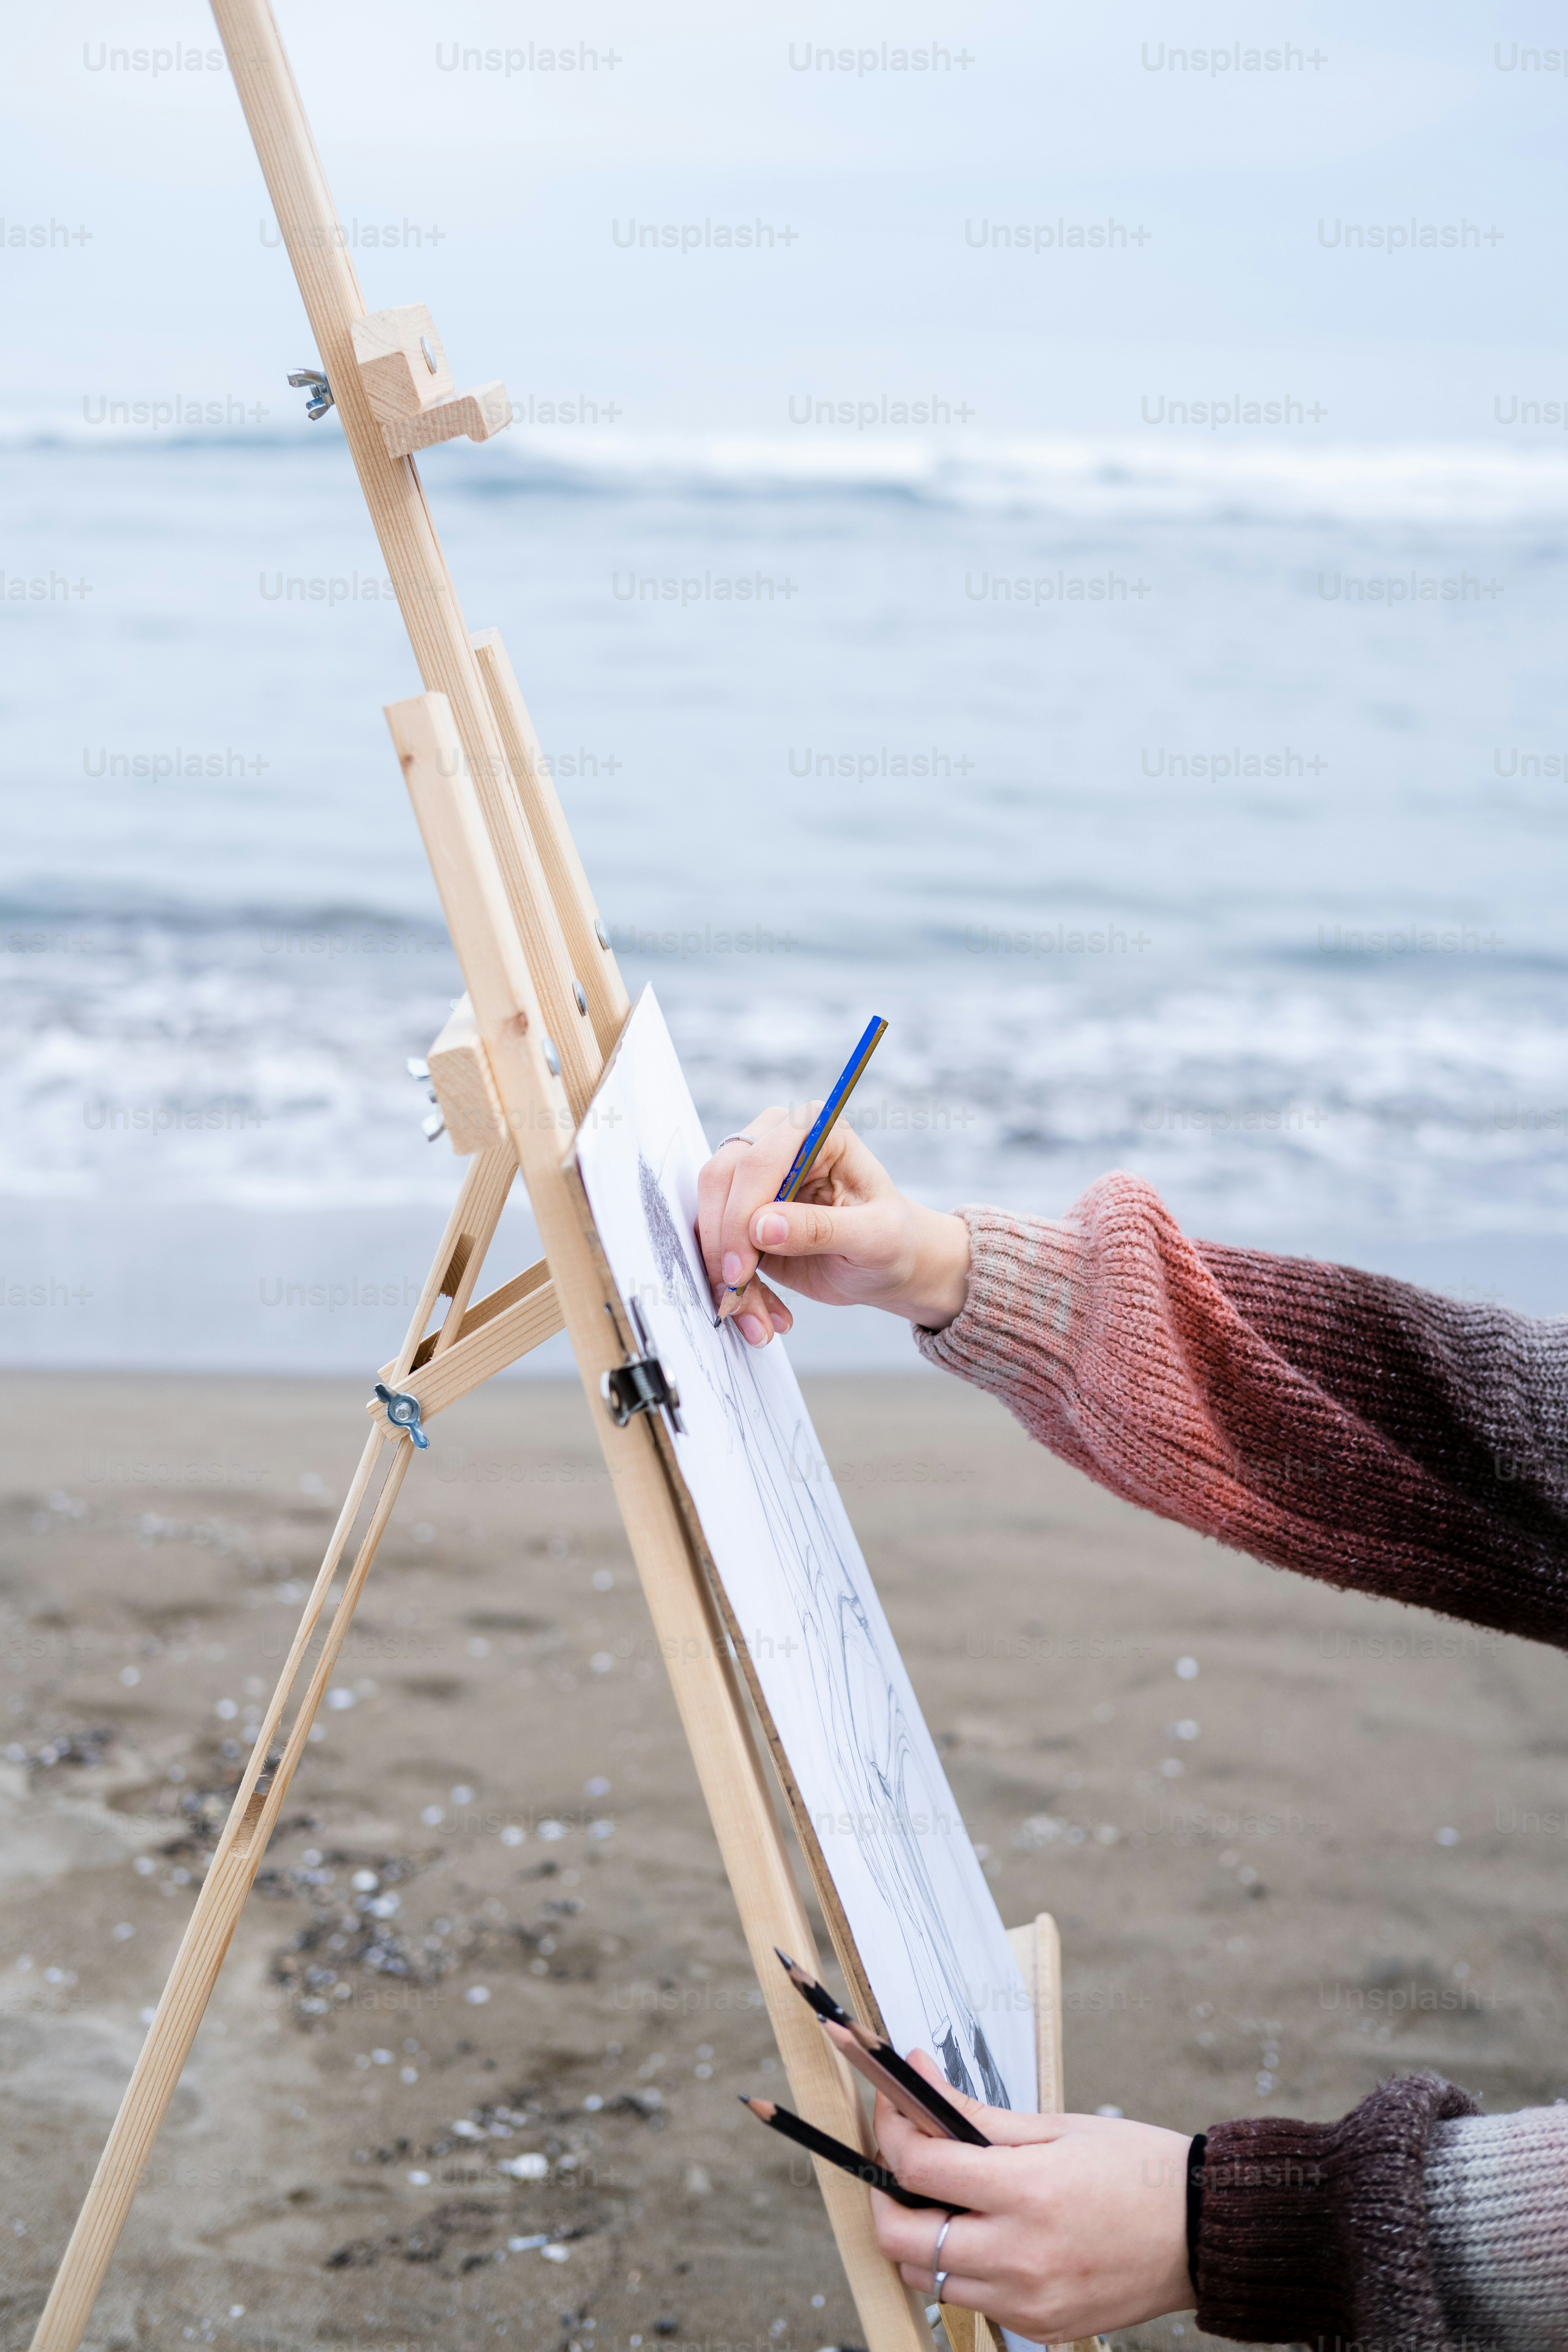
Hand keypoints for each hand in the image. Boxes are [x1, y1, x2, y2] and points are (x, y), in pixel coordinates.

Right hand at [695, 1107, 969, 1344]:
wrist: (887, 1264)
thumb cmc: (891, 1241)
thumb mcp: (873, 1238)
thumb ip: (821, 1228)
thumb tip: (762, 1227)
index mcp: (815, 1127)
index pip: (759, 1161)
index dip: (742, 1214)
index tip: (741, 1270)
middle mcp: (777, 1140)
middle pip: (721, 1181)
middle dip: (724, 1248)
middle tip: (737, 1299)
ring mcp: (753, 1176)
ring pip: (708, 1215)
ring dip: (723, 1273)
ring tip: (757, 1321)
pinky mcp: (740, 1212)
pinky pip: (714, 1243)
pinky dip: (730, 1284)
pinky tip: (759, 1314)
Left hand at [868, 2053, 1194, 2341]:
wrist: (1200, 2234)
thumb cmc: (1135, 2170)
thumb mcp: (1057, 2128)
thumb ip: (977, 2117)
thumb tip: (919, 2084)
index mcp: (1027, 2193)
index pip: (919, 2169)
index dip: (890, 2131)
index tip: (892, 2106)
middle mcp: (1020, 2257)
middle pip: (902, 2241)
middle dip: (883, 2196)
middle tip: (895, 2163)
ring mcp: (1027, 2301)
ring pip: (928, 2278)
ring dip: (919, 2237)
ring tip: (942, 2199)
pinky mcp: (1039, 2327)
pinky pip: (972, 2302)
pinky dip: (962, 2269)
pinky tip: (986, 2235)